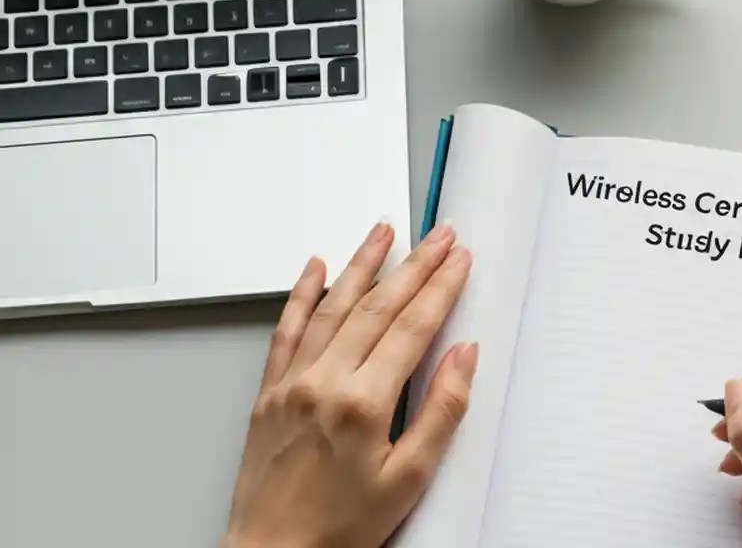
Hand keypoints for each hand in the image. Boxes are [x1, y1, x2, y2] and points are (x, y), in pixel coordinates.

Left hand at [222, 222, 476, 547]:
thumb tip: (463, 356)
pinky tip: (315, 268)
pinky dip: (302, 294)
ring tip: (383, 231)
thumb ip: (441, 413)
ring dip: (362, 264)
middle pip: (378, 307)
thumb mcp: (409, 480)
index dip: (441, 288)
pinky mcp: (269, 392)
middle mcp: (324, 383)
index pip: (413, 327)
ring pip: (332, 306)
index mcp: (364, 404)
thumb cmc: (339, 528)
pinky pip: (287, 329)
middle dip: (414, 264)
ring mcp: (292, 383)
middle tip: (439, 236)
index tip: (460, 260)